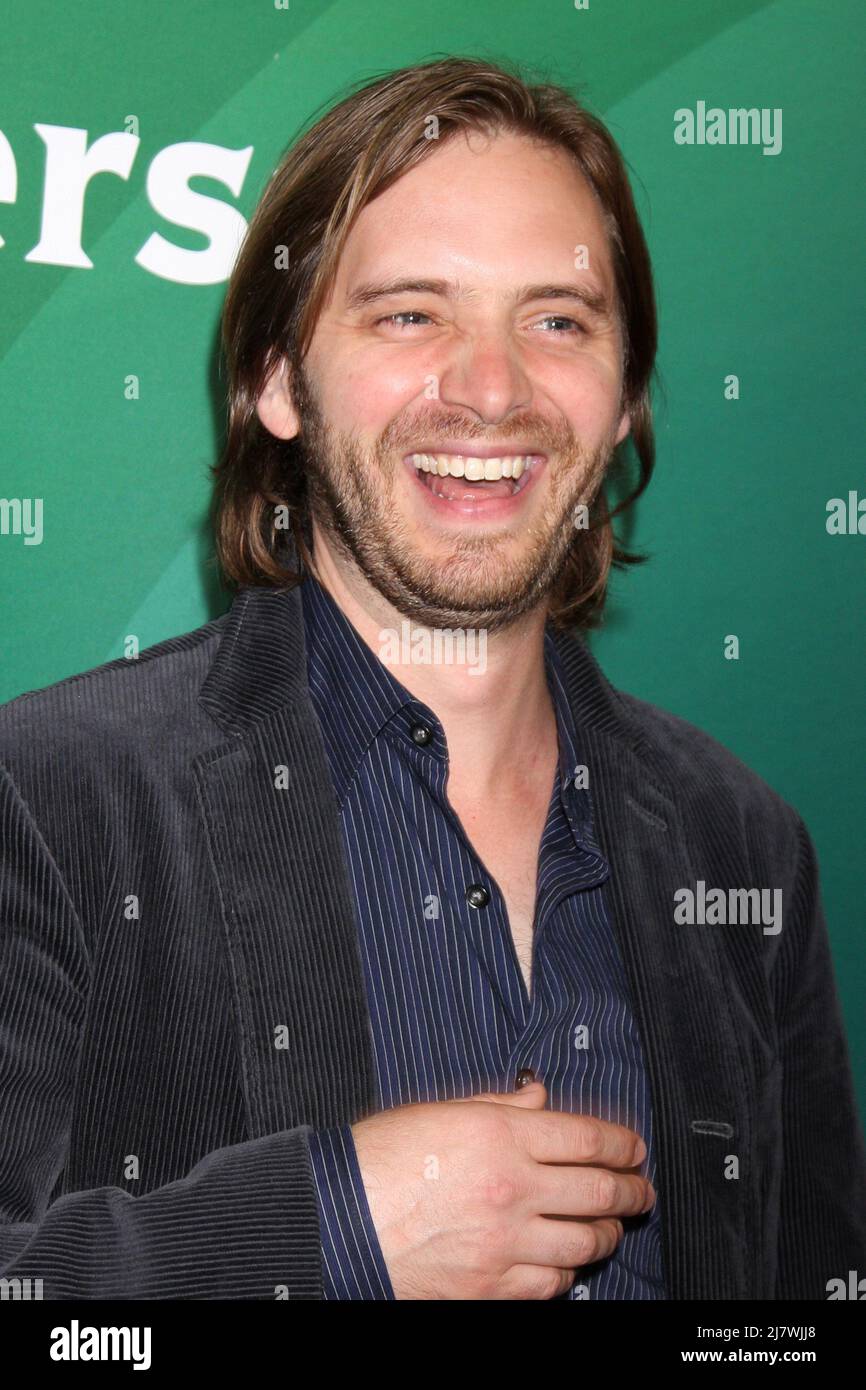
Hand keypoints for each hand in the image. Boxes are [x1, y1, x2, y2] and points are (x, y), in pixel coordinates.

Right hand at [351, 1080, 653, 1299]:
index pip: (587, 1138)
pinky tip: (570, 1261)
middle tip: (640, 1188)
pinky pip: (552, 1283)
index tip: (634, 1148)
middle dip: (631, 1190)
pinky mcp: (491, 1286)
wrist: (338, 1221)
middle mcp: (511, 1188)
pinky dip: (570, 1272)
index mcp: (500, 1136)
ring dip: (608, 1232)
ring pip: (585, 1242)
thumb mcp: (440, 1112)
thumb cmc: (381, 1160)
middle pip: (598, 1191)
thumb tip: (540, 1097)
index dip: (622, 1143)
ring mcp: (504, 1242)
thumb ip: (498, 1105)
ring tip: (612, 1225)